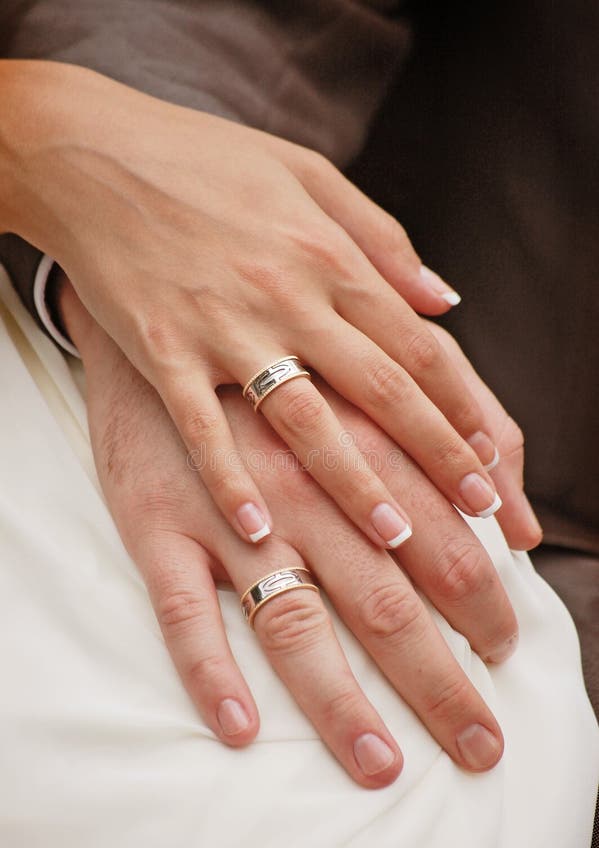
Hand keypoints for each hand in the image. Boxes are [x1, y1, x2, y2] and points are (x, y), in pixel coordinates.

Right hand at [3, 60, 504, 548]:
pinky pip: (202, 428)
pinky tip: (258, 527)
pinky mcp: (163, 353)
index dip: (461, 402)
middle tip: (478, 507)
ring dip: (353, 480)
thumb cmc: (205, 161)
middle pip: (379, 387)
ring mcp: (223, 328)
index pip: (415, 343)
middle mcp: (286, 296)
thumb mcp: (307, 173)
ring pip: (303, 417)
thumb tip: (442, 297)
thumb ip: (380, 237)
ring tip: (395, 534)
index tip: (491, 451)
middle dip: (437, 451)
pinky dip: (229, 479)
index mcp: (327, 254)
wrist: (95, 155)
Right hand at [59, 282, 532, 788]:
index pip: (446, 529)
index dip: (486, 595)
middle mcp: (302, 475)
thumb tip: (512, 481)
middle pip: (387, 592)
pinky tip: (240, 728)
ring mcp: (227, 503)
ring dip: (339, 698)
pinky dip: (209, 669)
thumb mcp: (376, 344)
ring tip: (381, 763)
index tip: (510, 648)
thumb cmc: (278, 319)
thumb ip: (454, 396)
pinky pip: (180, 607)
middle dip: (442, 674)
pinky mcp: (156, 518)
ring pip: (291, 614)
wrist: (164, 278)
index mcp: (361, 428)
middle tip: (481, 743)